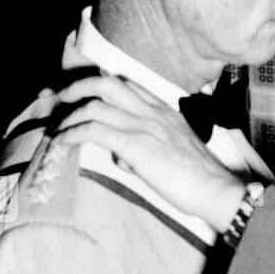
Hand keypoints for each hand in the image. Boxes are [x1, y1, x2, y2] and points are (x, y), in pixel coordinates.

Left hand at [52, 73, 244, 231]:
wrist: (216, 189)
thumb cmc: (199, 179)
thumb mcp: (173, 153)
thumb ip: (146, 148)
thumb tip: (121, 157)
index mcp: (163, 111)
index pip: (127, 84)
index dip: (100, 85)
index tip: (83, 95)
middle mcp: (152, 112)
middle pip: (106, 83)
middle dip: (77, 88)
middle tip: (62, 100)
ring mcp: (144, 126)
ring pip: (95, 105)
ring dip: (70, 116)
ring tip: (58, 129)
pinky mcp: (136, 145)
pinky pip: (94, 131)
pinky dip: (72, 134)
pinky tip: (62, 144)